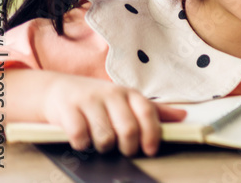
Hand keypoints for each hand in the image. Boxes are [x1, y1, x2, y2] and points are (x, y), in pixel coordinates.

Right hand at [41, 74, 186, 155]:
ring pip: (105, 137)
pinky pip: (80, 136)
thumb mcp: (126, 101)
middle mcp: (111, 94)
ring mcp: (89, 101)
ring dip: (104, 148)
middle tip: (125, 151)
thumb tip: (183, 116)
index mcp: (129, 93)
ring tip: (101, 144)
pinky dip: (82, 144)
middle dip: (128, 147)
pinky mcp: (68, 109)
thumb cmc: (98, 100)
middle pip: (128, 128)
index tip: (151, 150)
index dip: (152, 133)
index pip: (147, 112)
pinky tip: (83, 141)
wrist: (57, 90)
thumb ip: (154, 110)